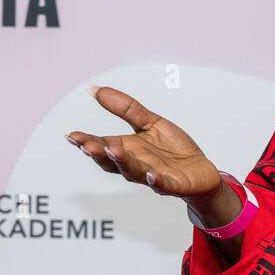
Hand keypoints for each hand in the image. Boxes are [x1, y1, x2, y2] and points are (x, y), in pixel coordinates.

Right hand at [66, 85, 222, 204]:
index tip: (72, 136)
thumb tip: (95, 90)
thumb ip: (126, 108)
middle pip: (113, 161)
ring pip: (134, 172)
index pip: (103, 145)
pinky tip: (152, 176)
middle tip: (87, 145)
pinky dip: (157, 182)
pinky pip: (163, 185)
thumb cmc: (174, 149)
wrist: (201, 171)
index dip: (88, 142)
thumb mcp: (150, 123)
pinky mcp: (173, 185)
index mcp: (128, 149)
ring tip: (112, 151)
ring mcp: (153, 176)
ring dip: (122, 162)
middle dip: (100, 153)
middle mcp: (136, 164)